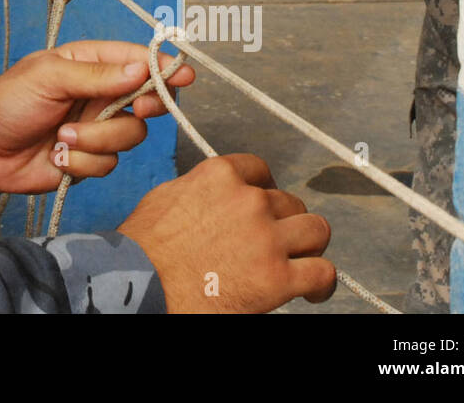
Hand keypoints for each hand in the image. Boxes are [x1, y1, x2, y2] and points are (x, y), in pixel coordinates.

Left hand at [0, 40, 194, 195]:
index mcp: (89, 64)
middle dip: (141, 108)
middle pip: (145, 101)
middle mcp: (98, 94)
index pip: (135, 60)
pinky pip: (108, 163)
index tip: (183, 75)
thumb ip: (96, 74)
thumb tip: (140, 68)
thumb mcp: (48, 77)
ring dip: (97, 139)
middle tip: (136, 110)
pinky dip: (83, 161)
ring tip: (63, 137)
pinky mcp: (89, 158)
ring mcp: (96, 127)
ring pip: (130, 137)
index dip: (162, 67)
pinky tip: (57, 155)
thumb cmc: (9, 101)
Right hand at [118, 154, 335, 312]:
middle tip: (274, 242)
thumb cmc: (144, 247)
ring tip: (301, 261)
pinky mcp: (278, 277)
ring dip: (309, 245)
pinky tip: (312, 293)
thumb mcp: (167, 196)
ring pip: (316, 229)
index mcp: (220, 175)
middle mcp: (249, 200)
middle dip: (284, 222)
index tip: (263, 206)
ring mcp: (267, 238)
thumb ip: (199, 189)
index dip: (264, 189)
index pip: (260, 170)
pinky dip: (322, 284)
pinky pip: (323, 272)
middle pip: (289, 202)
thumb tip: (211, 197)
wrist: (141, 282)